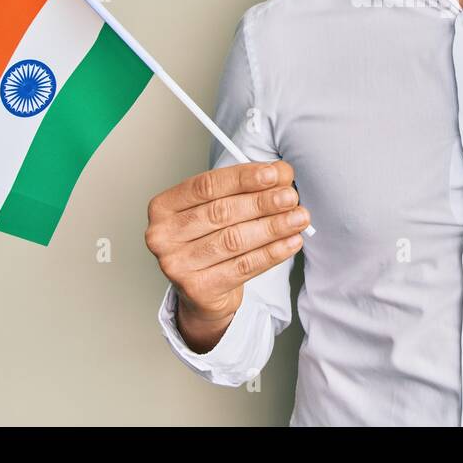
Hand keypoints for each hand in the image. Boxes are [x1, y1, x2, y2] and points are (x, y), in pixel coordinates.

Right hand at [145, 161, 307, 349]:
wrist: (202, 290)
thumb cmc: (210, 238)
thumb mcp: (223, 206)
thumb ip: (250, 186)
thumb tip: (282, 173)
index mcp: (164, 206)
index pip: (206, 185)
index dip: (243, 178)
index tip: (274, 174)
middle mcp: (163, 235)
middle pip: (221, 212)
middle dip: (262, 203)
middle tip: (291, 197)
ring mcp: (176, 265)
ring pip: (234, 240)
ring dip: (272, 227)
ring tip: (299, 218)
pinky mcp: (196, 289)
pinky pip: (242, 267)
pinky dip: (272, 253)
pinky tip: (291, 242)